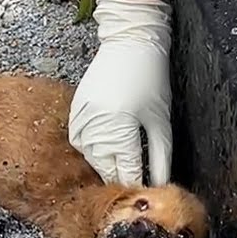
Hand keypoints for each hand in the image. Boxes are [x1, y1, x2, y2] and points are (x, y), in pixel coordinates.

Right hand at [69, 0, 172, 185]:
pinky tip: (109, 148)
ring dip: (108, 165)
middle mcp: (94, 128)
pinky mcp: (75, 113)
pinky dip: (95, 150)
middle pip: (106, 169)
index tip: (147, 196)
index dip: (137, 185)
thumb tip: (159, 184)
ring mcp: (81, 121)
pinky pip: (82, 143)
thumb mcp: (161, 120)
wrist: (128, 41)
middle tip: (138, 185)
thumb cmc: (150, 77)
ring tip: (125, 166)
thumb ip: (159, 156)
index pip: (126, 171)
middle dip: (122, 178)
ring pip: (92, 159)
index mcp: (118, 129)